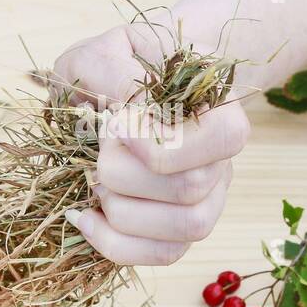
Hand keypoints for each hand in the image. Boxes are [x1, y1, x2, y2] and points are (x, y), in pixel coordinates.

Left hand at [53, 25, 248, 264]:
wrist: (129, 85)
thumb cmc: (120, 67)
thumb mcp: (104, 51)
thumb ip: (113, 71)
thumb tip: (132, 113)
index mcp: (221, 108)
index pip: (222, 138)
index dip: (158, 141)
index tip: (115, 122)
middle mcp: (223, 160)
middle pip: (189, 190)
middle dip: (123, 172)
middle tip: (100, 146)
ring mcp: (207, 200)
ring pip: (183, 232)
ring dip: (121, 210)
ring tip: (95, 180)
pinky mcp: (180, 229)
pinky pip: (163, 255)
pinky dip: (114, 244)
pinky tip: (83, 217)